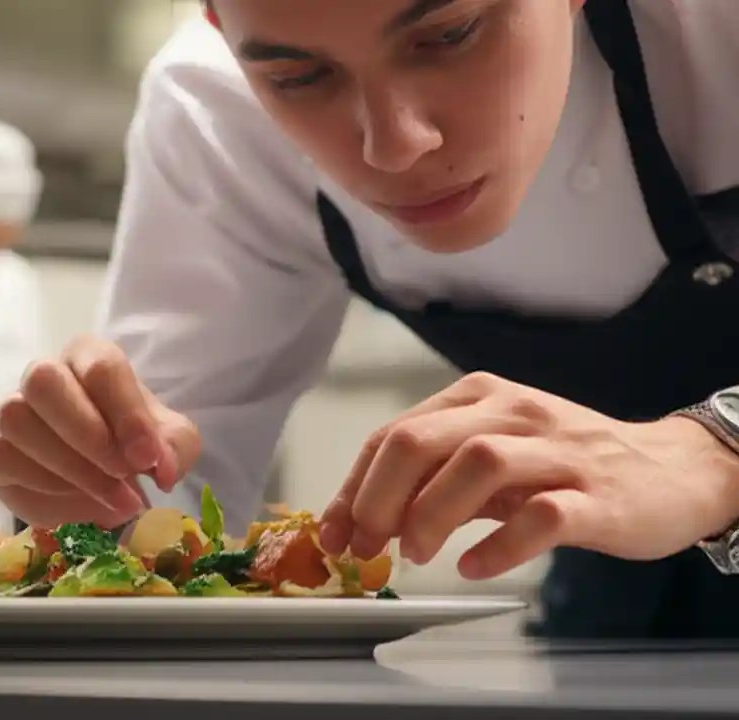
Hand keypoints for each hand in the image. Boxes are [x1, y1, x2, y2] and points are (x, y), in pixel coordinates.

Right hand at [0, 335, 201, 528]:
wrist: (108, 477)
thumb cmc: (136, 444)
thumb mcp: (171, 443)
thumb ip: (174, 448)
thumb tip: (163, 469)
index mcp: (91, 357)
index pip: (101, 367)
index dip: (126, 413)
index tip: (148, 458)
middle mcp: (46, 375)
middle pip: (43, 380)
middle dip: (86, 434)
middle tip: (123, 474)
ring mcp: (14, 411)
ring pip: (16, 420)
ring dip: (68, 467)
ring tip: (111, 498)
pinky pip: (3, 460)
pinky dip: (45, 489)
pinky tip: (80, 504)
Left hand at [319, 372, 738, 580]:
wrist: (673, 469)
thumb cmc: (565, 466)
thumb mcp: (491, 460)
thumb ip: (431, 481)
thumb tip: (361, 519)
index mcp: (477, 398)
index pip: (394, 434)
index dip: (354, 486)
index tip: (335, 532)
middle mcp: (513, 413)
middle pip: (422, 440)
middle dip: (379, 497)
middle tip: (367, 544)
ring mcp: (557, 451)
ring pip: (478, 465)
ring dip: (432, 513)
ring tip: (414, 554)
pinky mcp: (596, 495)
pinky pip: (542, 515)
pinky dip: (500, 544)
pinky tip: (474, 567)